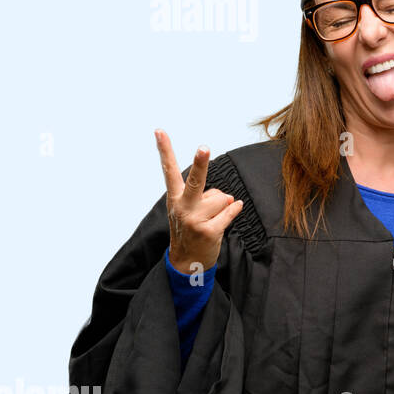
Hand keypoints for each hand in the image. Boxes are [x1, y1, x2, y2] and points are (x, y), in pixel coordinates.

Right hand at [155, 129, 241, 274]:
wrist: (187, 261)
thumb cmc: (191, 228)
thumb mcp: (191, 210)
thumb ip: (206, 196)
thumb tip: (227, 196)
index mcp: (175, 197)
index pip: (169, 170)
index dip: (165, 149)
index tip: (160, 131)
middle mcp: (182, 206)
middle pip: (195, 180)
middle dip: (201, 163)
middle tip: (204, 147)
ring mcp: (194, 219)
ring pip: (222, 198)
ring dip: (222, 207)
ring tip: (212, 219)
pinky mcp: (208, 231)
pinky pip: (230, 212)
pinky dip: (233, 212)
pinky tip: (226, 217)